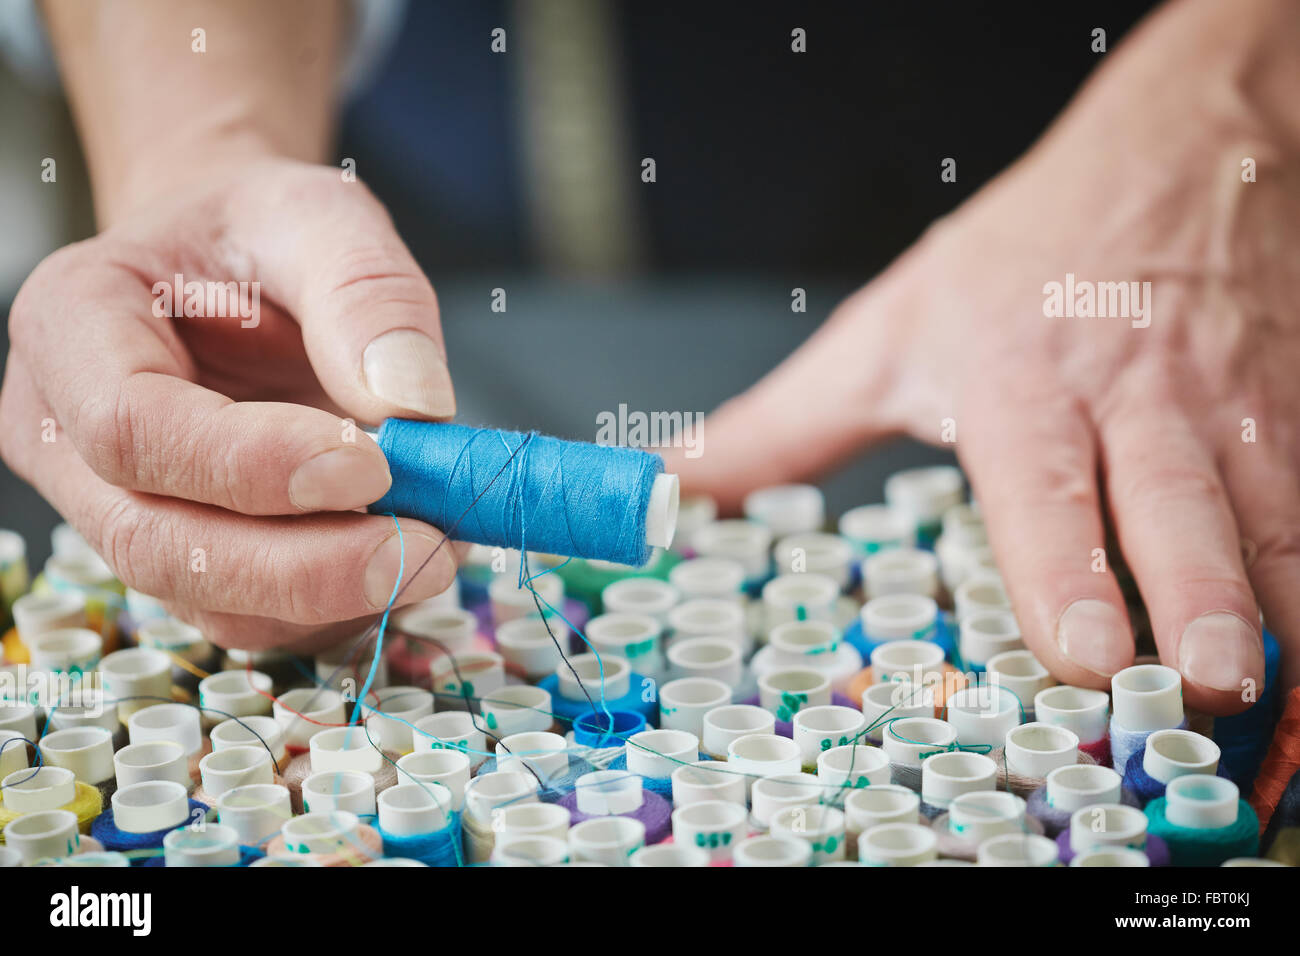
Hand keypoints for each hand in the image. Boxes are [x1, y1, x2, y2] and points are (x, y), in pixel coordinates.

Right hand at [1, 160, 458, 649]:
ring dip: (331, 598)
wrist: (237, 271)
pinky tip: (406, 564)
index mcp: (72, 326)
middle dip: (303, 566)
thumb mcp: (319, 216)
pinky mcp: (186, 559)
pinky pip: (254, 616)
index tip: (374, 465)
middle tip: (425, 551)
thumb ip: (366, 291)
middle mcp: (70, 437)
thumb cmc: (261, 234)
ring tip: (433, 551)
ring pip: (208, 601)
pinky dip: (339, 608)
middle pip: (159, 544)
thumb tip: (415, 406)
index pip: (132, 427)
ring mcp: (120, 511)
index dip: (251, 464)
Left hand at [670, 2, 1299, 713]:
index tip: (1085, 648)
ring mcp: (1235, 415)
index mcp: (1026, 393)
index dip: (1069, 572)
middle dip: (1205, 606)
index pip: (1048, 492)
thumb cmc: (1017, 259)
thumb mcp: (884, 333)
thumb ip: (780, 428)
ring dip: (1286, 618)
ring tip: (1278, 707)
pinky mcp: (1297, 417)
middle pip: (1183, 516)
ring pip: (1278, 526)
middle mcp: (1139, 410)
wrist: (1170, 155)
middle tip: (1211, 684)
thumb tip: (675, 492)